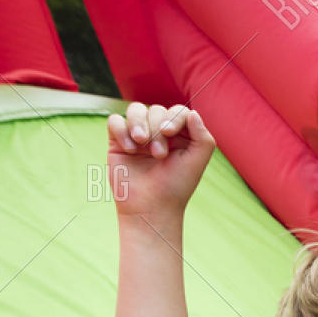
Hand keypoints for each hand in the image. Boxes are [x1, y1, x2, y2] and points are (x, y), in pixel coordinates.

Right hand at [105, 102, 215, 217]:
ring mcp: (138, 136)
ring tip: (141, 143)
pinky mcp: (118, 141)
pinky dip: (121, 130)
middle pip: (156, 110)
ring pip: (135, 109)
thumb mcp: (197, 161)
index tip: (169, 132)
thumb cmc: (175, 186)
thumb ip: (203, 137)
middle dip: (157, 128)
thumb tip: (193, 112)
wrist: (150, 207)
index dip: (174, 117)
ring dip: (138, 123)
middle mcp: (159, 133)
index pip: (178, 111)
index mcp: (181, 136)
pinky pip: (115, 121)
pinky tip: (129, 150)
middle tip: (159, 154)